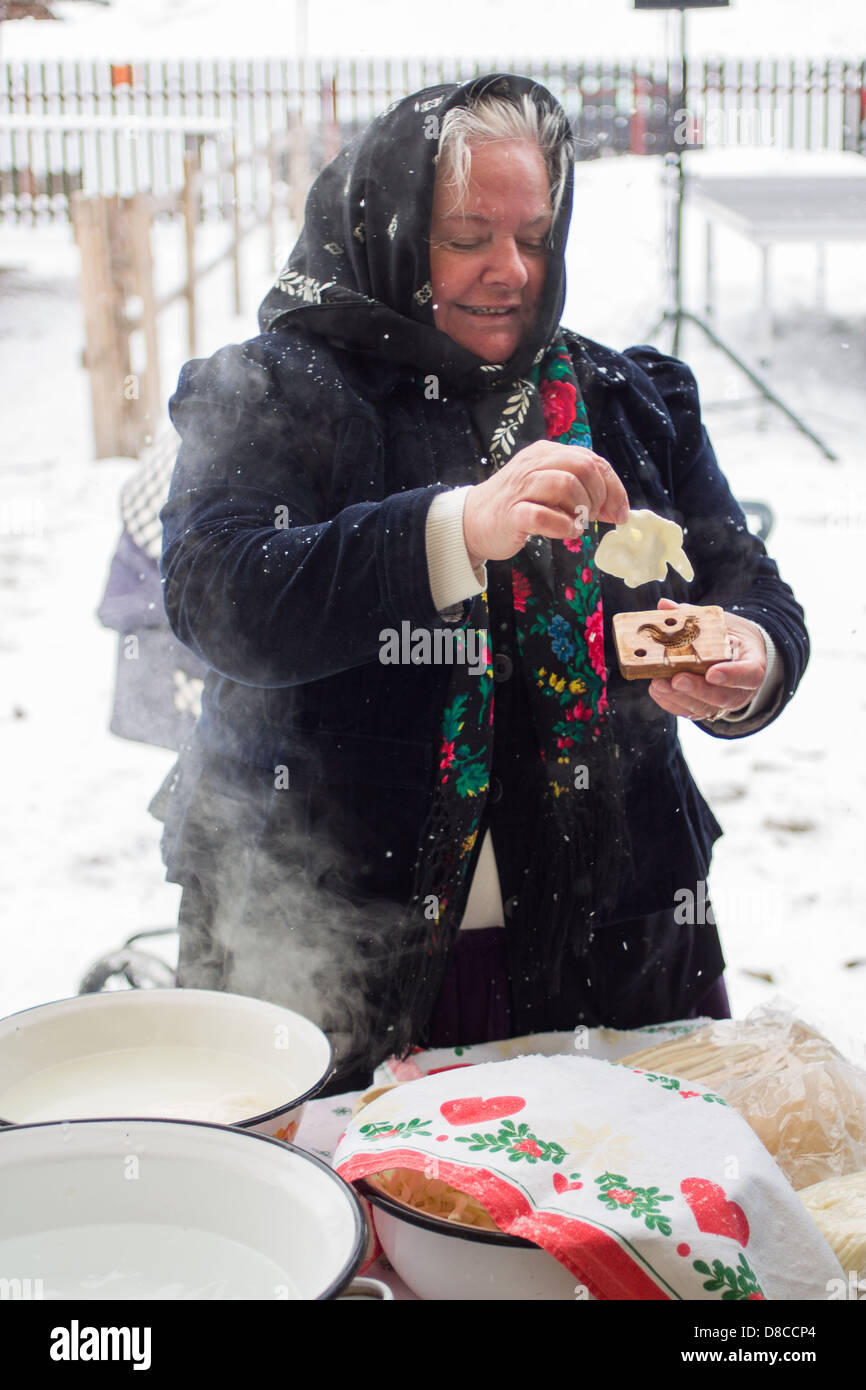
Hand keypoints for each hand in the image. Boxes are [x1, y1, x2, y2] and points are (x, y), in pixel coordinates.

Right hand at [462, 441, 629, 566]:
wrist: (472, 521)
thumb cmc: (517, 506)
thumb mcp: (551, 489)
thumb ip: (581, 492)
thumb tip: (618, 511)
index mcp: (547, 453)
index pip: (592, 461)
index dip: (613, 488)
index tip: (619, 513)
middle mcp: (534, 464)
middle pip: (582, 467)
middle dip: (598, 496)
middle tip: (593, 517)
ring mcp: (521, 487)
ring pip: (565, 485)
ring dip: (581, 509)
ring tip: (578, 524)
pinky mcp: (511, 513)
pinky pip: (543, 516)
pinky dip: (562, 526)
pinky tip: (567, 532)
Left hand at [647, 598, 766, 721]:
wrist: (740, 654)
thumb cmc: (731, 636)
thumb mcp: (722, 622)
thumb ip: (695, 617)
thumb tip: (664, 605)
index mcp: (753, 665)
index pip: (749, 675)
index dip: (731, 676)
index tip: (711, 673)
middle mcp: (741, 690)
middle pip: (723, 697)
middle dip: (698, 690)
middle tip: (677, 679)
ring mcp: (724, 702)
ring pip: (704, 708)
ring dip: (679, 698)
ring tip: (658, 684)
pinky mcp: (707, 708)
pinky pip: (690, 712)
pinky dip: (672, 703)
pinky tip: (657, 691)